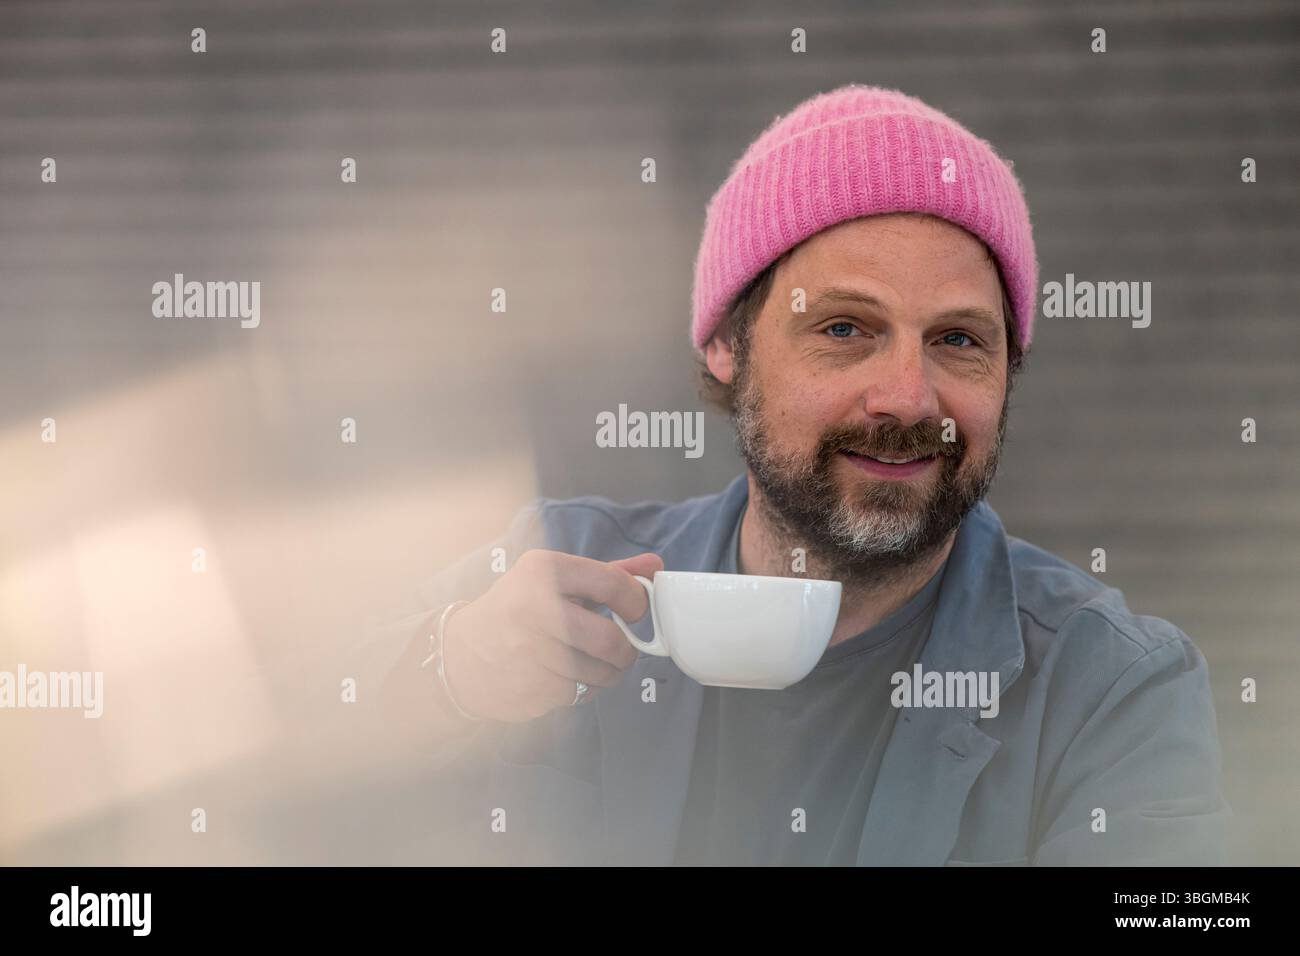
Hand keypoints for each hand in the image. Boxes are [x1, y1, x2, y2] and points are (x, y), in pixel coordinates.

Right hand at [440, 550, 662, 721]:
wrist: (460, 655)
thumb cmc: (517, 610)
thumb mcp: (553, 580)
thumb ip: (606, 574)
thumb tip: (655, 567)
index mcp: (542, 571)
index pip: (612, 583)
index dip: (637, 601)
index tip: (637, 611)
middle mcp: (533, 608)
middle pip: (610, 639)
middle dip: (627, 650)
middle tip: (623, 650)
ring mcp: (529, 654)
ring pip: (599, 674)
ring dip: (607, 674)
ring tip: (593, 664)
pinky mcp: (529, 690)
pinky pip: (579, 696)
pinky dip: (582, 690)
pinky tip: (564, 677)